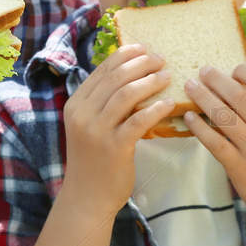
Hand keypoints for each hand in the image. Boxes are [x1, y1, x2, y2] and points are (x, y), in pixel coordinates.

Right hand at [60, 44, 175, 215]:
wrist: (87, 197)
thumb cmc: (93, 160)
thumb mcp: (89, 126)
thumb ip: (103, 103)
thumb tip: (131, 76)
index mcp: (76, 104)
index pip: (102, 70)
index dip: (125, 55)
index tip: (145, 49)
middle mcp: (82, 114)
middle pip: (115, 77)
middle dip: (141, 64)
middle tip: (161, 60)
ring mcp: (96, 131)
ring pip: (126, 94)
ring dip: (150, 81)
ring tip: (168, 76)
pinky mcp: (114, 147)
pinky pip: (138, 120)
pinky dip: (155, 108)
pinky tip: (169, 103)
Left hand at [181, 63, 245, 226]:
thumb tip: (237, 83)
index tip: (233, 69)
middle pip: (238, 96)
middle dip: (217, 79)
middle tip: (203, 70)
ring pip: (222, 116)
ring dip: (202, 97)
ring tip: (190, 86)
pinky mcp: (239, 168)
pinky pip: (214, 142)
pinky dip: (199, 127)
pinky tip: (189, 117)